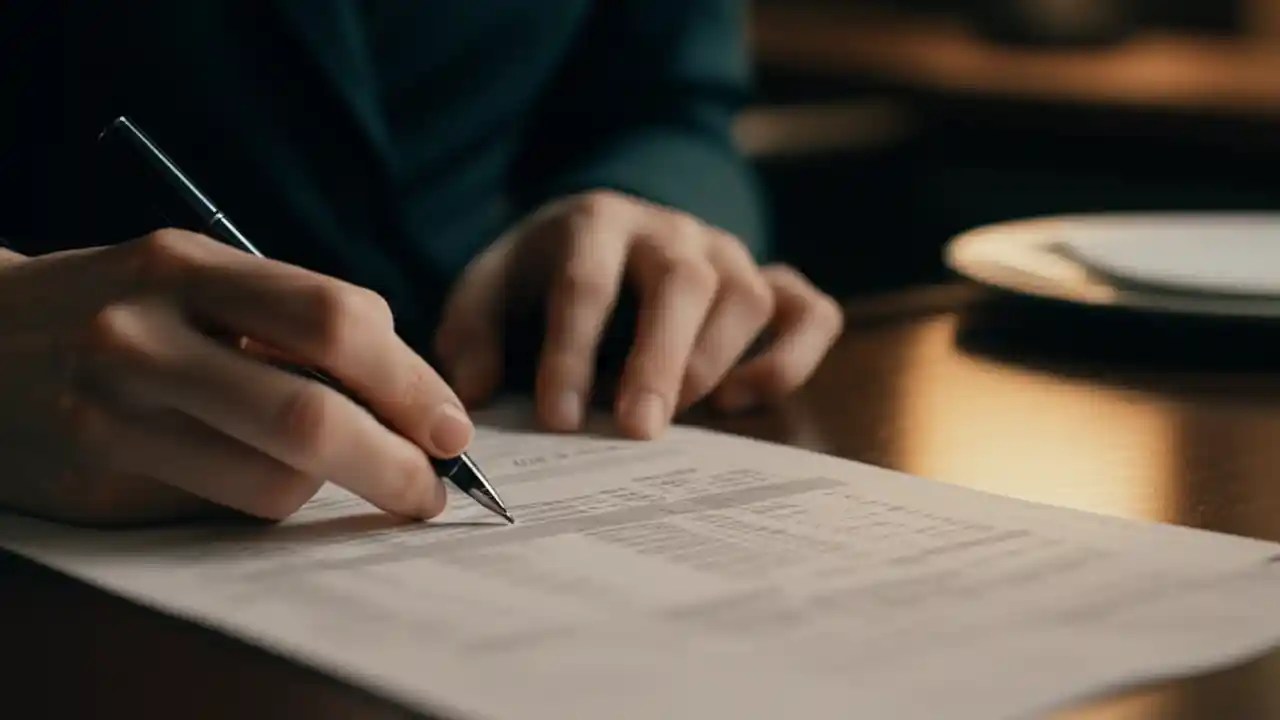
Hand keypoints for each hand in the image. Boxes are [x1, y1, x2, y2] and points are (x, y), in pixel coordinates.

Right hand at [0, 230, 470, 524]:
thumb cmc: (113, 307)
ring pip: (272, 480)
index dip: (410, 381)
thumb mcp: (188, 275)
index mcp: (184, 266)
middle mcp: (143, 336)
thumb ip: (287, 316)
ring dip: (330, 489)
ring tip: (335, 473)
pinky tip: (259, 477)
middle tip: (433, 489)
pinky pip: (222, 510)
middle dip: (395, 460)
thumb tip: (407, 390)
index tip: (452, 424)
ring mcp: (113, 414)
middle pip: (310, 413)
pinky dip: (268, 503)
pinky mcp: (97, 482)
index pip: (335, 320)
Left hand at [435, 190, 842, 438]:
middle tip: (636, 431)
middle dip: (659, 360)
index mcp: (595, 223)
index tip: (557, 420)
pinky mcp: (770, 280)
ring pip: (747, 296)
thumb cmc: (541, 276)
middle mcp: (670, 230)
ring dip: (714, 362)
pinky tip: (742, 399)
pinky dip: (792, 358)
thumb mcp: (489, 292)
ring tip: (672, 417)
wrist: (601, 235)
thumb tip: (470, 399)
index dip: (572, 353)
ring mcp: (727, 252)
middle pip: (681, 282)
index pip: (587, 285)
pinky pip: (810, 312)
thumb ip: (472, 338)